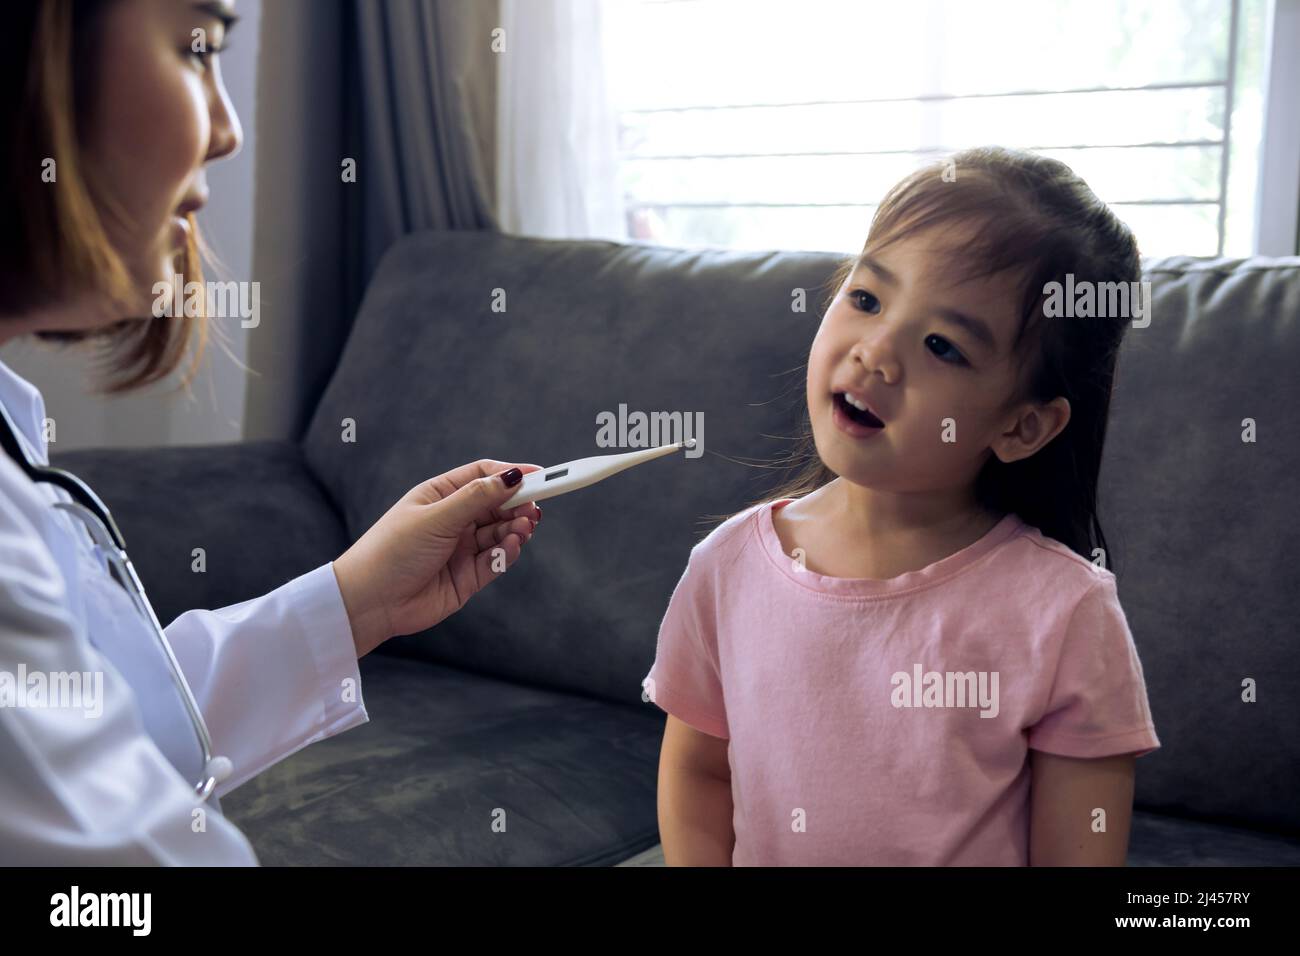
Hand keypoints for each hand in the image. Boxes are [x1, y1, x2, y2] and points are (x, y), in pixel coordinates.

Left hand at [331, 460, 542, 656]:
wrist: (370, 602)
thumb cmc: (392, 551)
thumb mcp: (436, 517)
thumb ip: (477, 498)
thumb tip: (512, 477)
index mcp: (440, 496)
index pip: (483, 476)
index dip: (512, 474)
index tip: (541, 475)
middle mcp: (453, 520)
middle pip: (498, 504)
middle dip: (519, 504)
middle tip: (536, 506)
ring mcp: (461, 549)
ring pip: (500, 532)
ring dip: (515, 528)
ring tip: (523, 527)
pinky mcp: (468, 577)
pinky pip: (496, 560)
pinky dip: (507, 552)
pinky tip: (511, 546)